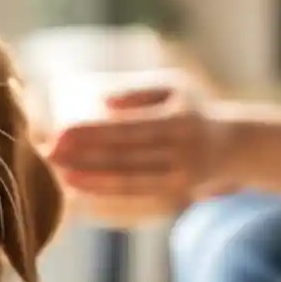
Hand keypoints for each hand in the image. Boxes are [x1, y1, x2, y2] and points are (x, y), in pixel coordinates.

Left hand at [44, 86, 235, 224]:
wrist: (233, 146)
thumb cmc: (191, 109)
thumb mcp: (173, 87)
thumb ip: (137, 91)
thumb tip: (101, 102)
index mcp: (178, 120)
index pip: (127, 129)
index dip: (93, 133)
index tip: (61, 133)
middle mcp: (181, 151)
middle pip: (122, 156)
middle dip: (82, 156)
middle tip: (47, 153)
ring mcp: (179, 176)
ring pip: (126, 180)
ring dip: (88, 178)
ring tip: (57, 172)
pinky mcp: (174, 194)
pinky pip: (133, 193)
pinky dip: (104, 191)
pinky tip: (78, 186)